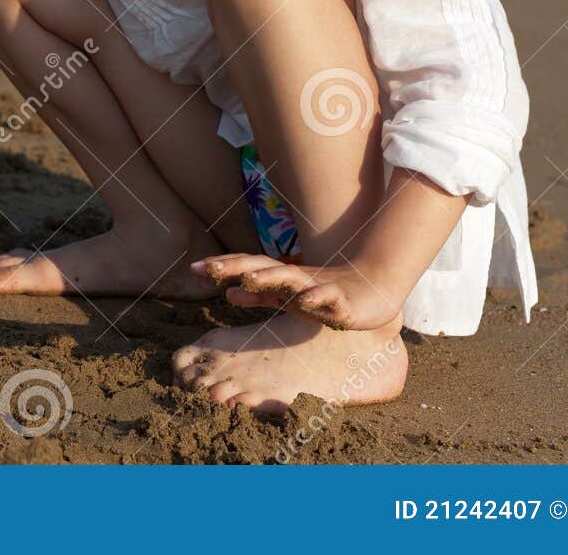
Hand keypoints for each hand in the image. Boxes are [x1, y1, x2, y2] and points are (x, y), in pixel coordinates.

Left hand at [189, 253, 402, 330]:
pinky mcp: (342, 301)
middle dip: (236, 266)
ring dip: (270, 277)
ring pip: (291, 278)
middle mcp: (296, 277)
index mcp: (281, 278)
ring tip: (249, 278)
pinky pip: (329, 298)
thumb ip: (259, 295)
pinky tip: (307, 299)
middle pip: (262, 267)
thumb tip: (228, 293)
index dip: (221, 267)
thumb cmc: (324, 294)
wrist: (374, 292)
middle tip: (210, 268)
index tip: (193, 268)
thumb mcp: (287, 298)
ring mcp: (318, 286)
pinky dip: (318, 296)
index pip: (246, 267)